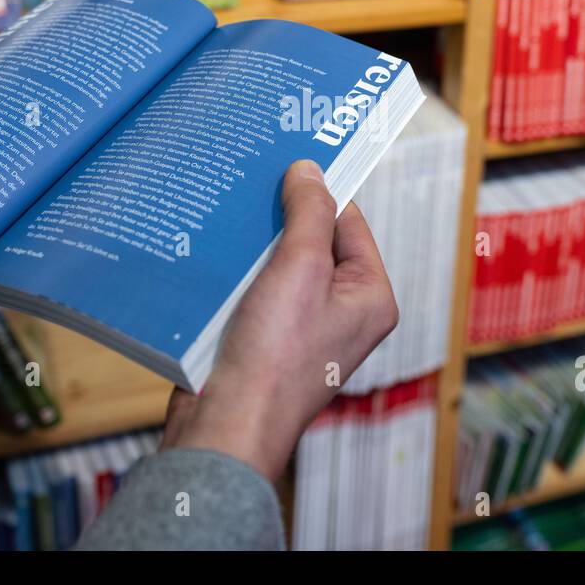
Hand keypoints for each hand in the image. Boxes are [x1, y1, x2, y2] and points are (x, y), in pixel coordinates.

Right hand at [160, 159, 398, 482]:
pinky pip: (256, 289)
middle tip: (252, 180)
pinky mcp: (267, 338)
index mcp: (370, 297)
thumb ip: (309, 214)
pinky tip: (214, 251)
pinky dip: (237, 270)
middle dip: (282, 217)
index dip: (319, 192)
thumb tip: (309, 169)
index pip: (350, 224)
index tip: (287, 160)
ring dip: (255, 244)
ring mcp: (305, 328)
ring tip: (229, 213)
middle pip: (314, 241)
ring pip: (280, 264)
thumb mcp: (299, 269)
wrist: (226, 424)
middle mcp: (343, 313)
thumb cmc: (274, 357)